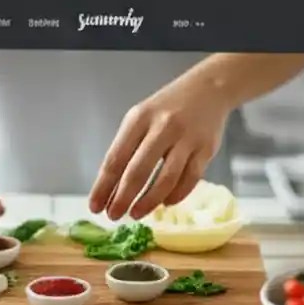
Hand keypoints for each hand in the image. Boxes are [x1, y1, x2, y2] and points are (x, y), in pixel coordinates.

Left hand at [89, 80, 231, 220]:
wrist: (208, 89)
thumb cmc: (167, 109)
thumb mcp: (141, 118)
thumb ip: (128, 148)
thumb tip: (112, 189)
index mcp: (139, 119)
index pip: (115, 159)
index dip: (103, 187)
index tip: (95, 207)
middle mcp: (162, 127)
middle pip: (138, 171)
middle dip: (122, 198)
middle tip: (113, 216)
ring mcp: (186, 138)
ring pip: (166, 179)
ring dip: (148, 202)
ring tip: (136, 213)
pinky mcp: (206, 149)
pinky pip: (190, 179)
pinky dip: (176, 195)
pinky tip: (165, 203)